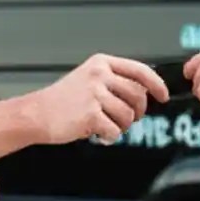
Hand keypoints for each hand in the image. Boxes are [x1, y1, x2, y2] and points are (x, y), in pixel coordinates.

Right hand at [27, 53, 167, 144]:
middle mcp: (99, 75)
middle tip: (129, 120)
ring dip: (121, 126)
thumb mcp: (88, 79)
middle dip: (138, 112)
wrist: (36, 113)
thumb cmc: (62, 100)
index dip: (156, 84)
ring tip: (104, 125)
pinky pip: (115, 131)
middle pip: (137, 96)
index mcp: (101, 63)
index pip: (140, 70)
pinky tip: (96, 133)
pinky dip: (109, 137)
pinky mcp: (91, 114)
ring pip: (128, 116)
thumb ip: (114, 82)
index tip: (163, 96)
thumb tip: (144, 94)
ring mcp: (95, 94)